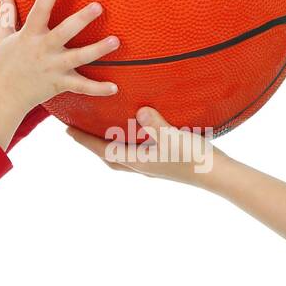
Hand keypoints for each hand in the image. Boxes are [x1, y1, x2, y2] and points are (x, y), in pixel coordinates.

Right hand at [0, 0, 120, 114]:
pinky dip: (98, 89)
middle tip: (98, 6)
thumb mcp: (2, 38)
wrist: (2, 97)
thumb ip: (7, 14)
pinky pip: (81, 87)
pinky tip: (115, 87)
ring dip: (98, 49)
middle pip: (64, 32)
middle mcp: (43, 50)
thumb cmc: (2, 66)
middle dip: (81, 19)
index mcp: (29, 36)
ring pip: (78, 57)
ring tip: (116, 41)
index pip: (39, 11)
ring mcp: (53, 67)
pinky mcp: (60, 84)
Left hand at [65, 106, 223, 186]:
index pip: (103, 150)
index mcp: (138, 161)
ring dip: (111, 147)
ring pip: (125, 158)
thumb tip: (141, 110)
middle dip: (93, 146)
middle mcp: (143, 166)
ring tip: (104, 133)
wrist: (219, 175)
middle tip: (79, 134)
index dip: (84, 140)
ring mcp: (155, 166)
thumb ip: (156, 123)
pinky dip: (132, 144)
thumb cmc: (194, 157)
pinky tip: (140, 134)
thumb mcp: (173, 136)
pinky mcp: (167, 163)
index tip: (66, 131)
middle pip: (109, 158)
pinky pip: (140, 153)